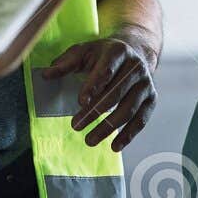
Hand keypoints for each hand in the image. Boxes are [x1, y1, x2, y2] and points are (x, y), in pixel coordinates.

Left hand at [41, 35, 156, 151]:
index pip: (106, 70)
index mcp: (118, 51)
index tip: (80, 102)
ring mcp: (146, 84)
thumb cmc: (103, 54)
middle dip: (95, 112)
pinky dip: (128, 135)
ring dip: (108, 127)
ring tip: (89, 140)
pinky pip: (141, 120)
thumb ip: (65, 63)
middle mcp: (136, 67)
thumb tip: (46, 75)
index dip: (93, 86)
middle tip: (75, 126)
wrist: (135, 51)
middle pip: (116, 93)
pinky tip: (114, 146)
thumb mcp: (84, 51)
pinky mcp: (152, 99)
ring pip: (128, 109)